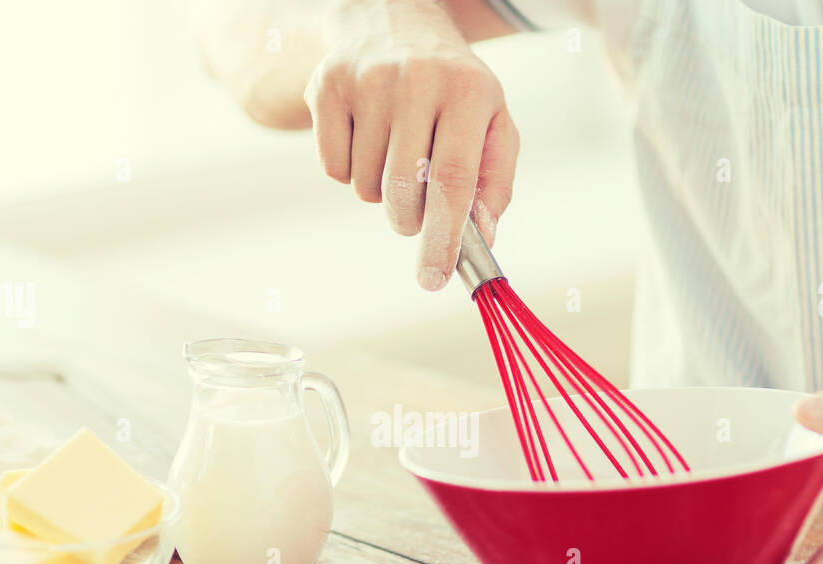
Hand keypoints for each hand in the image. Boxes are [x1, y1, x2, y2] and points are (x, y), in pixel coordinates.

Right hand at [305, 0, 518, 289]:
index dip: (444, 238)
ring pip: (365, 187)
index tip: (435, 279)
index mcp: (467, 91)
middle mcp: (417, 80)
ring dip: (381, 191)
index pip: (454, 180)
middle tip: (418, 206)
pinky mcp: (327, 86)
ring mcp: (367, 81)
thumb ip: (495, 182)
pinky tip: (366, 137)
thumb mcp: (491, 121)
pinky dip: (349, 171)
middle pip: (404, 193)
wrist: (391, 18)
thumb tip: (482, 237)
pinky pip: (333, 169)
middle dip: (410, 221)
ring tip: (395, 151)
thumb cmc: (451, 86)